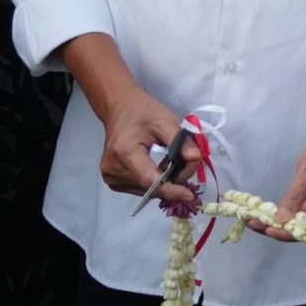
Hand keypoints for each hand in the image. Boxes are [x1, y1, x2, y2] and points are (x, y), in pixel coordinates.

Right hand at [98, 85, 197, 203]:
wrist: (120, 109)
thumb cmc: (143, 112)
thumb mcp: (166, 121)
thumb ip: (181, 141)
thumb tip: (195, 158)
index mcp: (125, 152)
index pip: (149, 180)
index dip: (171, 190)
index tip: (189, 195)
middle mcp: (113, 168)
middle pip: (150, 186)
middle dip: (174, 180)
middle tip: (187, 164)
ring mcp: (110, 176)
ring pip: (146, 190)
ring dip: (164, 182)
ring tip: (172, 162)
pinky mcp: (112, 180)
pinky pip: (139, 188)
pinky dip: (154, 181)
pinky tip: (158, 167)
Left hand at [257, 128, 305, 241]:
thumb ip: (293, 199)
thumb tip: (278, 221)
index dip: (289, 233)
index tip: (267, 229)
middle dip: (280, 229)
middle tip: (253, 224)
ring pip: (303, 225)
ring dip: (280, 224)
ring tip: (255, 221)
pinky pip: (303, 216)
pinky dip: (286, 216)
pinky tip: (267, 215)